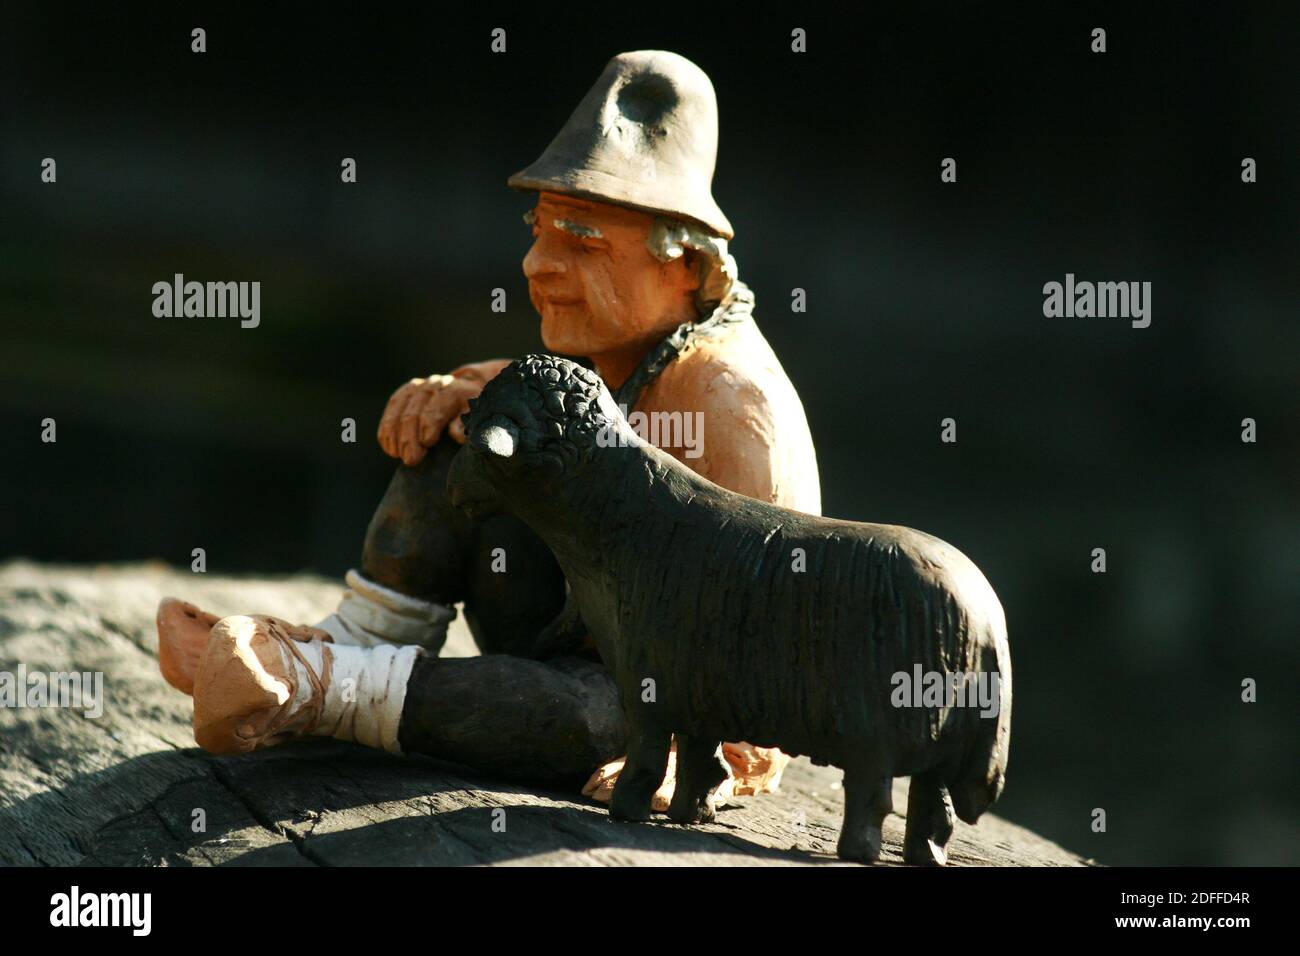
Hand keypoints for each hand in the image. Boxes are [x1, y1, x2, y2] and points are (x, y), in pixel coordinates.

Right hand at [377, 359, 511, 465]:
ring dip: (395, 434)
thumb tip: (456, 436)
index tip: (427, 443)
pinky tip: (389, 447)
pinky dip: (386, 429)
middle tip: (411, 460)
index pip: (438, 405)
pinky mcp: (405, 393)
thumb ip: (467, 425)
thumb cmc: (473, 414)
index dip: (430, 424)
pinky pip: (391, 408)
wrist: (467, 394)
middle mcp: (434, 385)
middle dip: (410, 437)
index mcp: (454, 390)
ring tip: (398, 455)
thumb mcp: (477, 419)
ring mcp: (418, 387)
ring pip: (399, 408)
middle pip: (415, 410)